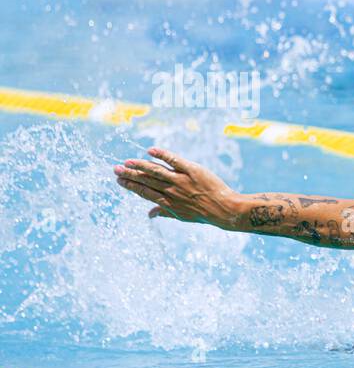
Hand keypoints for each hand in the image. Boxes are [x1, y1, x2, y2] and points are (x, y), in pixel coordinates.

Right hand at [113, 148, 241, 227]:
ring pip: (156, 171)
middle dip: (130, 175)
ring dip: (140, 165)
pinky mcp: (192, 170)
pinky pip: (175, 161)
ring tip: (128, 162)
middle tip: (116, 169)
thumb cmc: (203, 213)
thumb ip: (164, 213)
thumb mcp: (182, 216)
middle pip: (146, 181)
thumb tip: (149, 214)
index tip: (119, 180)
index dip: (131, 186)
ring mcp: (182, 180)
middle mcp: (172, 191)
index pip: (144, 192)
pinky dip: (162, 155)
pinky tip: (151, 150)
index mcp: (168, 203)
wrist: (225, 209)